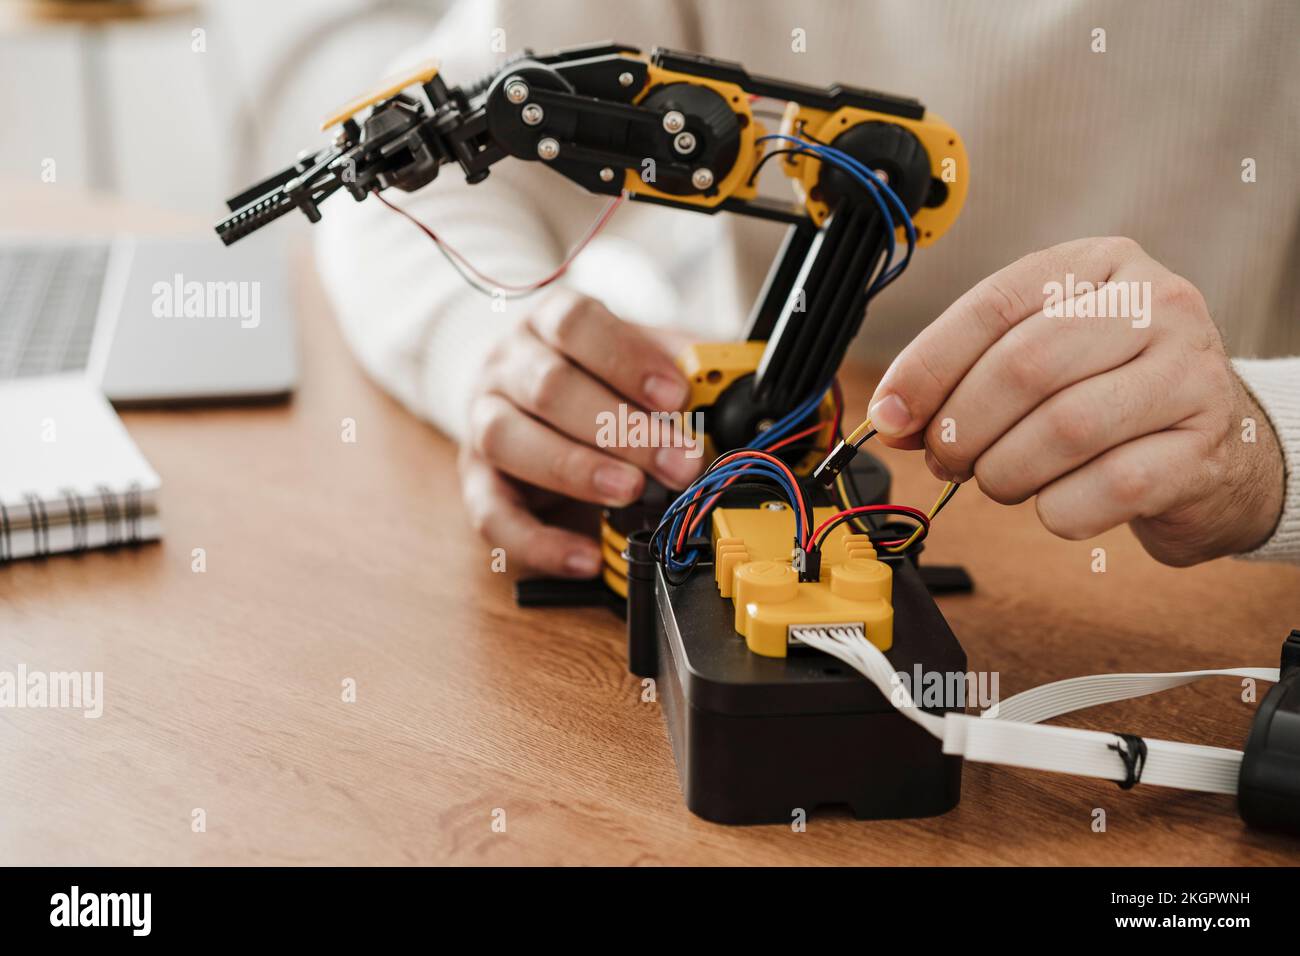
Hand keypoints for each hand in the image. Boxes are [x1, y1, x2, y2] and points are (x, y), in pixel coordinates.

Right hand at [459, 289, 702, 576]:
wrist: (525, 391)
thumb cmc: (595, 375)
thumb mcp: (642, 354)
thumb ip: (682, 365)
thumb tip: (732, 390)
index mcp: (549, 323)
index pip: (576, 325)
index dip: (627, 360)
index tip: (676, 396)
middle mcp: (507, 366)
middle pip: (549, 387)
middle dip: (620, 429)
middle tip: (678, 461)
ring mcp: (482, 422)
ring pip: (509, 440)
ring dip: (575, 470)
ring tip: (631, 492)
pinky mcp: (475, 482)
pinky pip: (492, 515)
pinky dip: (540, 542)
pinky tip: (585, 557)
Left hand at [867, 236, 1283, 565]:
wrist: (1220, 449)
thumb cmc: (1111, 397)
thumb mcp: (1039, 360)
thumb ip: (964, 377)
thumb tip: (891, 416)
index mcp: (1099, 265)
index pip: (993, 306)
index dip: (927, 366)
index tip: (889, 414)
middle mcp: (1156, 304)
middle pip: (1024, 366)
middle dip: (962, 427)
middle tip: (944, 460)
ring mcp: (1191, 374)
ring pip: (1064, 428)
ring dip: (1005, 472)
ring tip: (998, 481)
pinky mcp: (1205, 448)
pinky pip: (1109, 486)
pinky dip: (1058, 508)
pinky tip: (1054, 504)